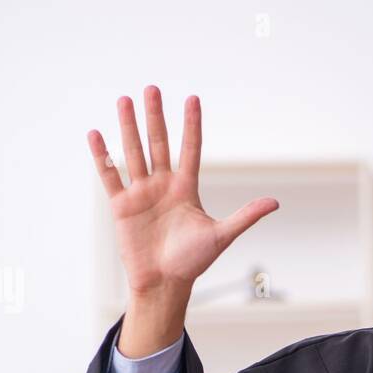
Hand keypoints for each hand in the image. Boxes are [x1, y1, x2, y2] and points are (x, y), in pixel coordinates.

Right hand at [88, 86, 278, 355]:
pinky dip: (102, 155)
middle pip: (159, 143)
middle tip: (152, 88)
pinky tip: (97, 134)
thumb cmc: (193, 262)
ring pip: (134, 152)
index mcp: (186, 189)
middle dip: (155, 116)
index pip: (190, 149)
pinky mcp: (122, 205)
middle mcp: (163, 185)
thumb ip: (245, 216)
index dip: (191, 125)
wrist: (164, 283)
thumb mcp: (221, 235)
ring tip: (125, 100)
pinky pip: (110, 175)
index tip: (192, 98)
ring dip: (129, 127)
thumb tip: (275, 203)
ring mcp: (141, 193)